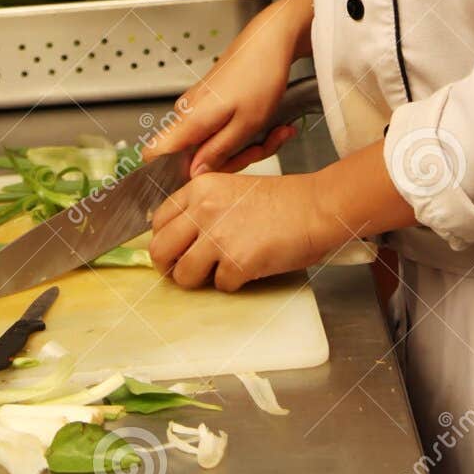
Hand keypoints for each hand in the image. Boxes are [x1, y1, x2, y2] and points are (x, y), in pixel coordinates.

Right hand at [142, 0, 312, 174]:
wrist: (270, 41)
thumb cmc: (260, 74)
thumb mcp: (246, 124)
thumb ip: (217, 153)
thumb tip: (195, 174)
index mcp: (190, 120)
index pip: (152, 153)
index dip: (168, 174)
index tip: (199, 179)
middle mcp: (187, 113)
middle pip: (194, 158)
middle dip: (231, 160)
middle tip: (259, 148)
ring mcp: (198, 107)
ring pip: (214, 145)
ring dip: (245, 146)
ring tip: (271, 132)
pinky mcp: (210, 103)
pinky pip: (222, 131)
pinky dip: (246, 133)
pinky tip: (267, 126)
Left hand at [149, 171, 342, 290]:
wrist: (316, 207)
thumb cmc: (281, 201)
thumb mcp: (231, 190)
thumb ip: (202, 208)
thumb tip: (177, 239)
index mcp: (200, 188)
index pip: (158, 221)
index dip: (165, 241)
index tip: (174, 251)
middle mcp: (203, 209)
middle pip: (160, 250)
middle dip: (170, 266)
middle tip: (186, 271)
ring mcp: (219, 236)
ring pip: (183, 274)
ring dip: (200, 280)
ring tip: (222, 270)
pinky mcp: (237, 262)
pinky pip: (220, 286)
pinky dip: (234, 283)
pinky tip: (250, 267)